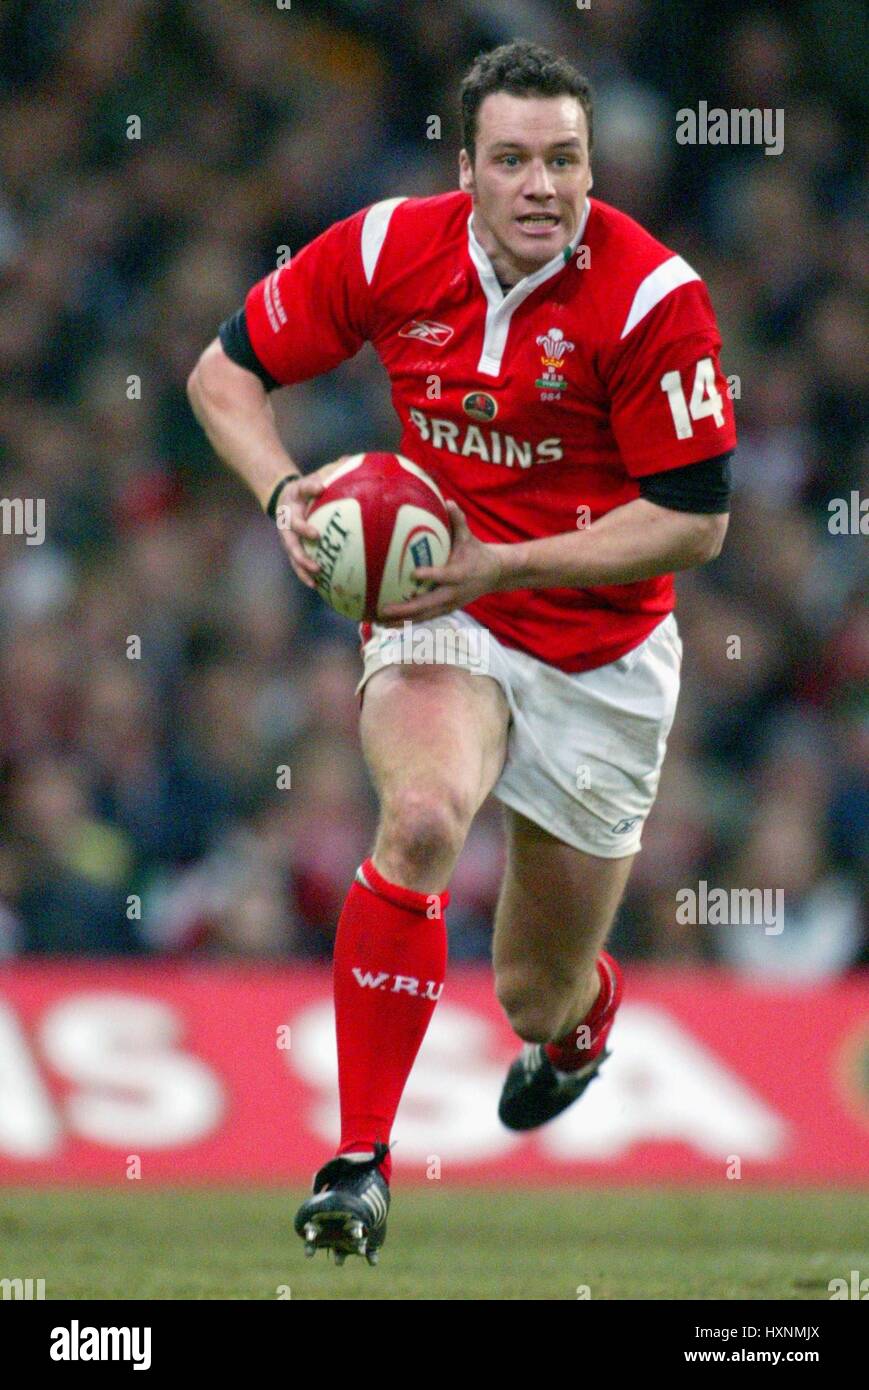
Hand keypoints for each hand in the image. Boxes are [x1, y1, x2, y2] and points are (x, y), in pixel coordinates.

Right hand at [274, 457, 349, 587]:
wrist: (284, 500)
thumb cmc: (306, 488)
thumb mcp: (315, 476)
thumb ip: (331, 470)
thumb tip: (351, 459)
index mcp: (295, 496)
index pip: (302, 487)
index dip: (310, 487)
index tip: (319, 487)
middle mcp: (288, 517)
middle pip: (292, 526)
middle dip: (303, 530)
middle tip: (316, 535)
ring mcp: (287, 535)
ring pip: (292, 550)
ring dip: (303, 561)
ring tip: (317, 571)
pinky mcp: (291, 549)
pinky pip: (297, 564)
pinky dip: (305, 575)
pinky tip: (318, 586)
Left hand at [379, 501, 507, 623]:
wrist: (495, 575)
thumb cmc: (476, 552)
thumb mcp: (469, 537)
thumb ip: (458, 521)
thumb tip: (448, 501)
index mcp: (460, 574)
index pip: (445, 576)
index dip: (431, 576)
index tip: (414, 573)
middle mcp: (454, 593)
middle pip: (428, 604)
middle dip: (406, 609)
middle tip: (384, 609)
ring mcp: (450, 604)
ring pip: (424, 616)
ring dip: (402, 621)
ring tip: (380, 622)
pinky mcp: (446, 610)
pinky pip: (425, 618)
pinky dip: (408, 622)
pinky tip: (389, 623)